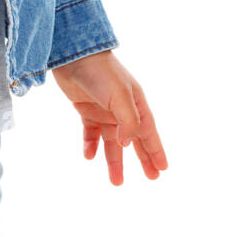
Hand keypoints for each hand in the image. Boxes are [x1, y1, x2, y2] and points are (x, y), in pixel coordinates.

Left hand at [51, 50, 167, 185]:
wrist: (73, 54)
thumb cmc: (101, 72)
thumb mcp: (120, 96)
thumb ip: (128, 121)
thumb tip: (128, 144)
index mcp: (136, 104)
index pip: (149, 132)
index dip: (156, 150)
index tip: (163, 169)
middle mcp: (122, 109)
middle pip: (135, 139)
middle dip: (143, 159)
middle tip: (152, 178)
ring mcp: (104, 110)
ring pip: (112, 142)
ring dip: (114, 160)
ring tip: (117, 182)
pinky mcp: (86, 110)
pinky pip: (91, 133)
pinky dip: (91, 145)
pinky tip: (89, 156)